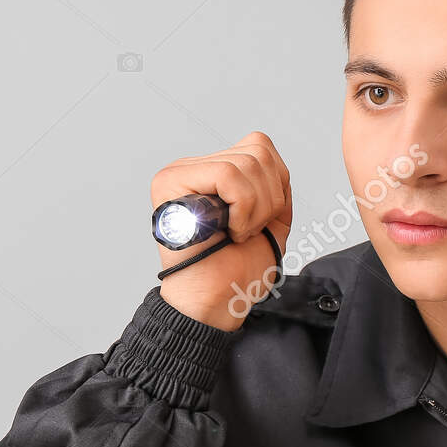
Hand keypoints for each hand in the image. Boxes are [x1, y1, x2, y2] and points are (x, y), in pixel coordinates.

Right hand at [150, 131, 292, 330]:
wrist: (217, 301)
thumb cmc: (237, 269)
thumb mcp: (268, 219)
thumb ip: (272, 185)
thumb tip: (276, 163)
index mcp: (214, 171)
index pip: (258, 145)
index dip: (275, 183)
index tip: (261, 219)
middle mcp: (193, 167)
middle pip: (257, 150)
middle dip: (269, 198)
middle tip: (248, 230)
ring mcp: (179, 173)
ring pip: (245, 163)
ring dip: (255, 208)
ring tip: (238, 232)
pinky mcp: (170, 183)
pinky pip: (227, 176)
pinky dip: (242, 210)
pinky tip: (230, 230)